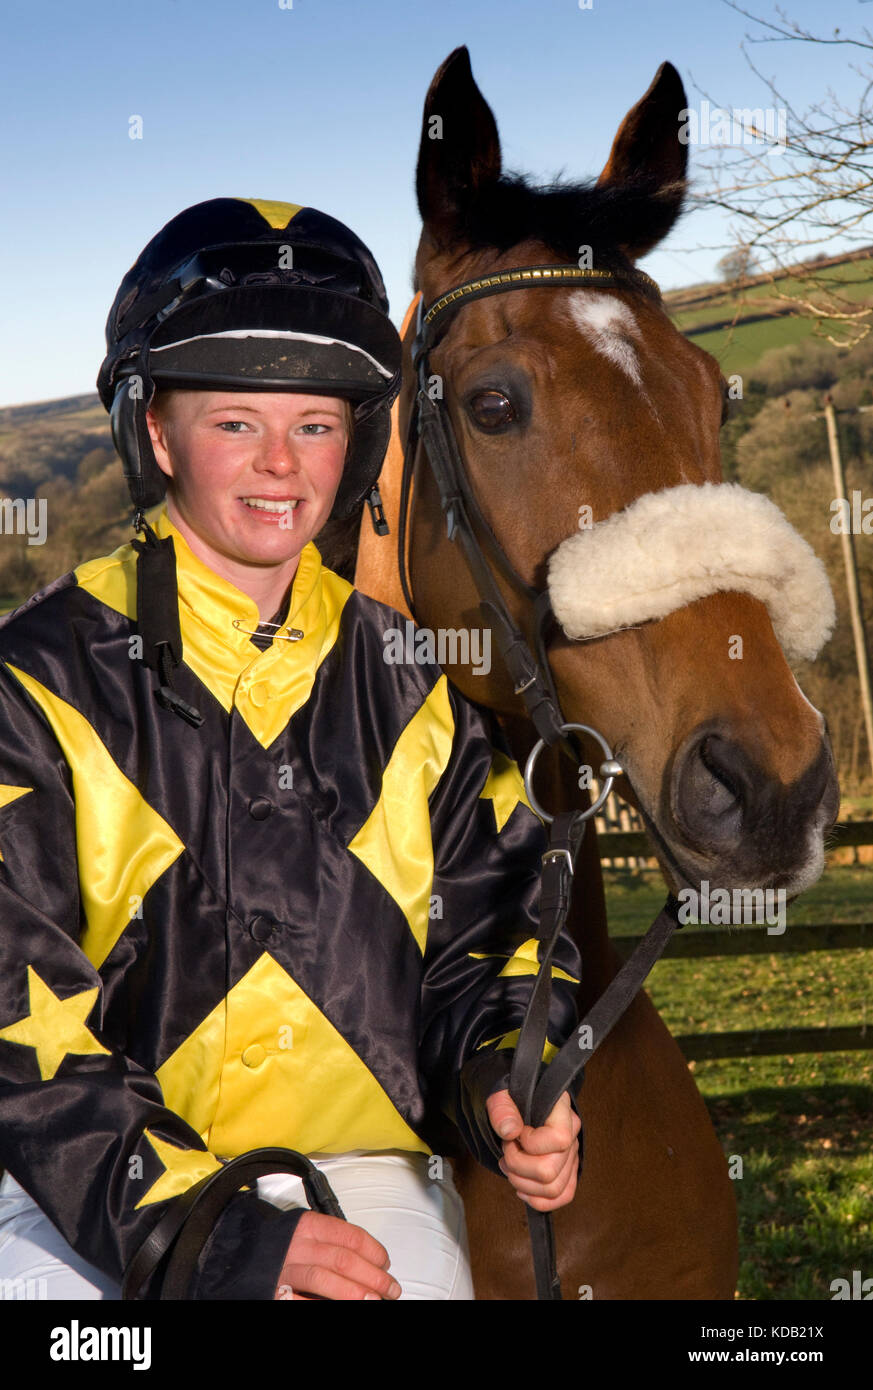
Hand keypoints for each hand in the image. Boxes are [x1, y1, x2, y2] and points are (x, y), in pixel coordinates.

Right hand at [274, 1210, 401, 1300]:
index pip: (350, 1237)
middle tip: (390, 1289)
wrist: (240, 1252)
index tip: (386, 1265)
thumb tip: (372, 1262)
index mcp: (309, 1226)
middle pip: (342, 1260)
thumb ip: (335, 1242)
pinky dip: (320, 1304)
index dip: (374, 1252)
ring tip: (373, 1300)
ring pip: (324, 1280)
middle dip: (372, 1277)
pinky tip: (340, 1307)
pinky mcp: (274, 1291)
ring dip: (353, 1293)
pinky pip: (300, 1299)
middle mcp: (297, 1246)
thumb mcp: (308, 1232)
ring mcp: (284, 1270)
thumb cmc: (282, 1243)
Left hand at [486, 1089, 579, 1211]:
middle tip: (506, 1151)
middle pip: (550, 1171)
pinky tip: (521, 1187)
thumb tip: (511, 1132)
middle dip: (518, 1166)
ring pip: (554, 1188)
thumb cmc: (510, 1096)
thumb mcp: (499, 1094)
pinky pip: (563, 1195)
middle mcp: (572, 1134)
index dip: (530, 1143)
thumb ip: (502, 1108)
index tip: (515, 1134)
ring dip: (523, 1184)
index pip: (558, 1139)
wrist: (516, 1100)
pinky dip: (539, 1199)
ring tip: (509, 1167)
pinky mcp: (567, 1170)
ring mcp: (571, 1154)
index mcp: (561, 1111)